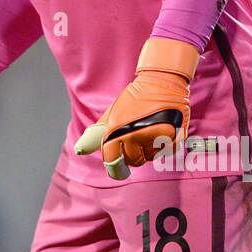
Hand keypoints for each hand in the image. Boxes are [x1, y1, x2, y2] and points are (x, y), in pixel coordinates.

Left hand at [74, 37, 200, 179]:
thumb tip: (80, 150)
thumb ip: (97, 135)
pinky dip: (164, 146)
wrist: (161, 81)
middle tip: (138, 135)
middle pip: (133, 161)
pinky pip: (165, 153)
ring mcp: (153, 137)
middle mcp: (133, 135)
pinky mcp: (171, 137)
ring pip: (149, 157)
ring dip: (149, 149)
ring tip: (150, 129)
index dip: (115, 167)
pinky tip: (162, 131)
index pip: (112, 160)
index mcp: (115, 130)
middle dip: (134, 152)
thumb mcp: (112, 113)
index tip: (119, 169)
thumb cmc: (134, 98)